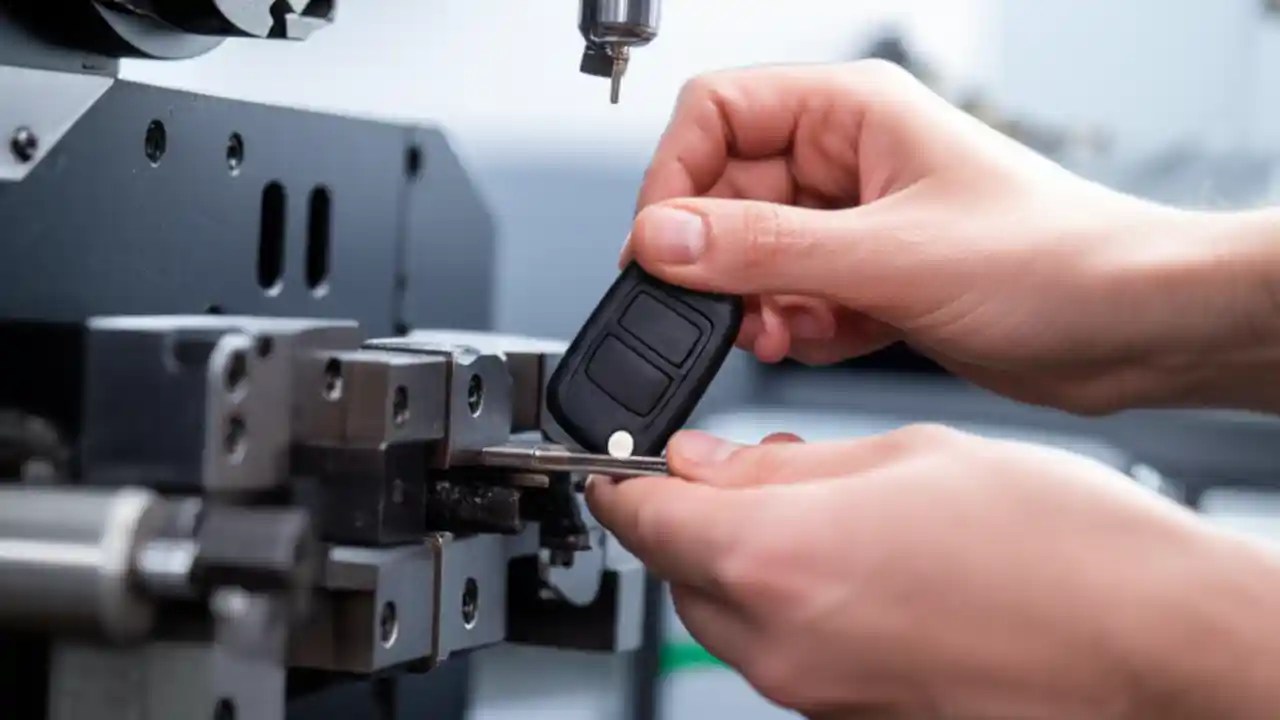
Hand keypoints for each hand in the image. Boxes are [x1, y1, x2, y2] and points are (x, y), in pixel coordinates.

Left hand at [587, 427, 1279, 718]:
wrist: (1150, 640)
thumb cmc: (1056, 542)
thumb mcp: (902, 453)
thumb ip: (778, 462)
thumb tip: (702, 460)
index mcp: (775, 557)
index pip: (638, 519)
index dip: (619, 480)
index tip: (621, 459)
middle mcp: (779, 640)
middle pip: (673, 571)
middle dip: (685, 517)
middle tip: (736, 467)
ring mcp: (812, 691)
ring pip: (721, 614)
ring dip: (737, 559)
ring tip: (812, 506)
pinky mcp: (847, 715)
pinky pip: (778, 651)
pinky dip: (784, 602)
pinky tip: (847, 562)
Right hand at [625, 61, 1279, 413]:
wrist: (1134, 329)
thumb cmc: (1057, 260)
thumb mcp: (891, 255)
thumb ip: (765, 249)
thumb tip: (664, 240)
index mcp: (853, 113)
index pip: (716, 114)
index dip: (675, 179)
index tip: (661, 248)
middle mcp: (847, 161)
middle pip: (725, 194)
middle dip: (718, 261)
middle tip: (724, 309)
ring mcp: (856, 223)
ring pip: (754, 256)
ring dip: (757, 304)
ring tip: (786, 332)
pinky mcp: (869, 280)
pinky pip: (793, 299)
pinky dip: (796, 329)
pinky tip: (828, 340)